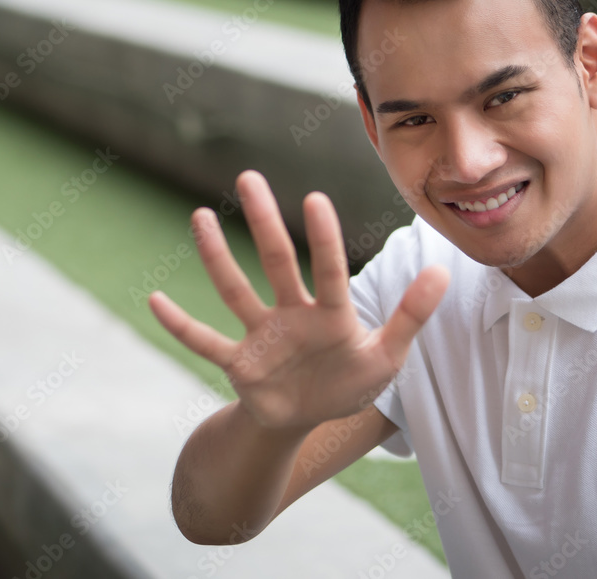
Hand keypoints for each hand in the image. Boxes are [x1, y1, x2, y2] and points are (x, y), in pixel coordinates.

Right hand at [149, 170, 449, 431]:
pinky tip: (154, 299)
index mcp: (331, 314)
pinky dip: (180, 326)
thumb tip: (443, 271)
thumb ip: (411, 317)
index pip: (329, 271)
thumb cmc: (348, 382)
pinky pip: (204, 343)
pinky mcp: (239, 365)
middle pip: (276, 263)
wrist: (309, 419)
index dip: (323, 241)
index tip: (314, 199)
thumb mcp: (386, 357)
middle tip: (249, 176)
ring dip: (217, 257)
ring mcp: (261, 337)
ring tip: (201, 217)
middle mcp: (291, 315)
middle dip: (264, 222)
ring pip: (235, 291)